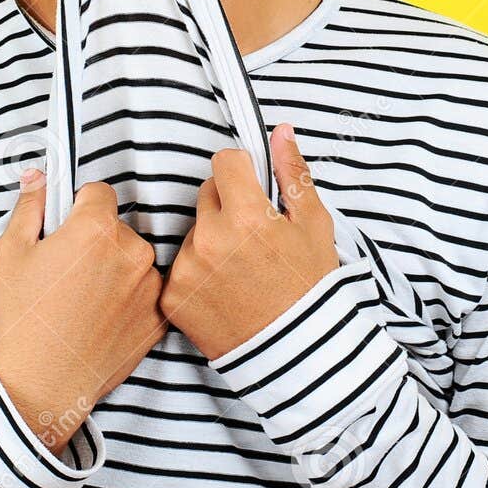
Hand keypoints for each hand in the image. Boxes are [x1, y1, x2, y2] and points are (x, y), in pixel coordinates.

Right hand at [0, 171, 166, 450]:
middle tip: (69, 273)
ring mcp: (150, 286)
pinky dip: (129, 301)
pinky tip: (101, 319)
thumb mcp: (10, 254)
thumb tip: (38, 176)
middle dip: (97, 241)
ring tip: (85, 301)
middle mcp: (132, 251)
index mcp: (96, 228)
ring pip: (134, 261)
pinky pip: (146, 293)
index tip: (65, 230)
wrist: (42, 384)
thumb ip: (29, 207)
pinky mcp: (159, 318)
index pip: (99, 193)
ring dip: (116, 270)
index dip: (78, 208)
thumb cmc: (22, 318)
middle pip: (118, 228)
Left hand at [160, 123, 339, 360]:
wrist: (297, 355)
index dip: (241, 173)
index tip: (251, 190)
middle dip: (227, 207)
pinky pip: (180, 265)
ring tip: (239, 270)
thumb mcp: (314, 226)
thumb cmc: (310, 289)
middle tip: (252, 239)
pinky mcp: (173, 297)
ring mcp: (188, 270)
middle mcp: (210, 240)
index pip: (224, 163)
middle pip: (206, 195)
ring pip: (193, 230)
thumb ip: (293, 174)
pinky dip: (197, 273)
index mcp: (246, 216)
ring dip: (210, 240)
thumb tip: (281, 132)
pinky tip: (223, 290)